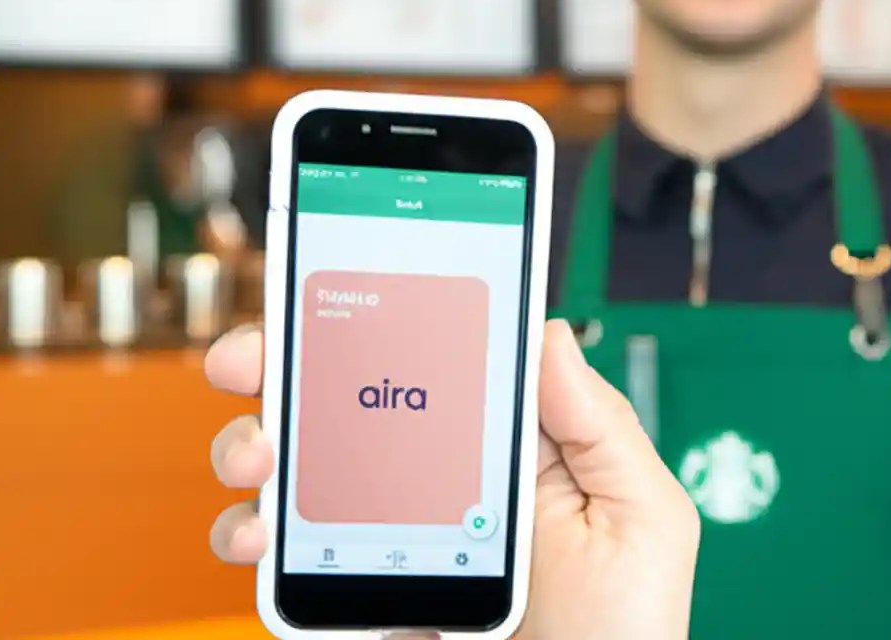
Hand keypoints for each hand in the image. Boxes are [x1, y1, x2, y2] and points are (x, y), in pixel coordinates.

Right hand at [207, 320, 698, 639]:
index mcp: (506, 442)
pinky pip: (285, 548)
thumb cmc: (623, 629)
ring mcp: (387, 527)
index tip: (331, 286)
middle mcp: (438, 473)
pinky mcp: (352, 584)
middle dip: (285, 364)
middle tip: (250, 360)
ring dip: (253, 442)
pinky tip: (258, 532)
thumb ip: (601, 425)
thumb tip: (548, 330)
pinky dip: (249, 529)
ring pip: (299, 463)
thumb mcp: (641, 519)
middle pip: (348, 397)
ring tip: (256, 458)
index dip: (380, 315)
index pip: (437, 357)